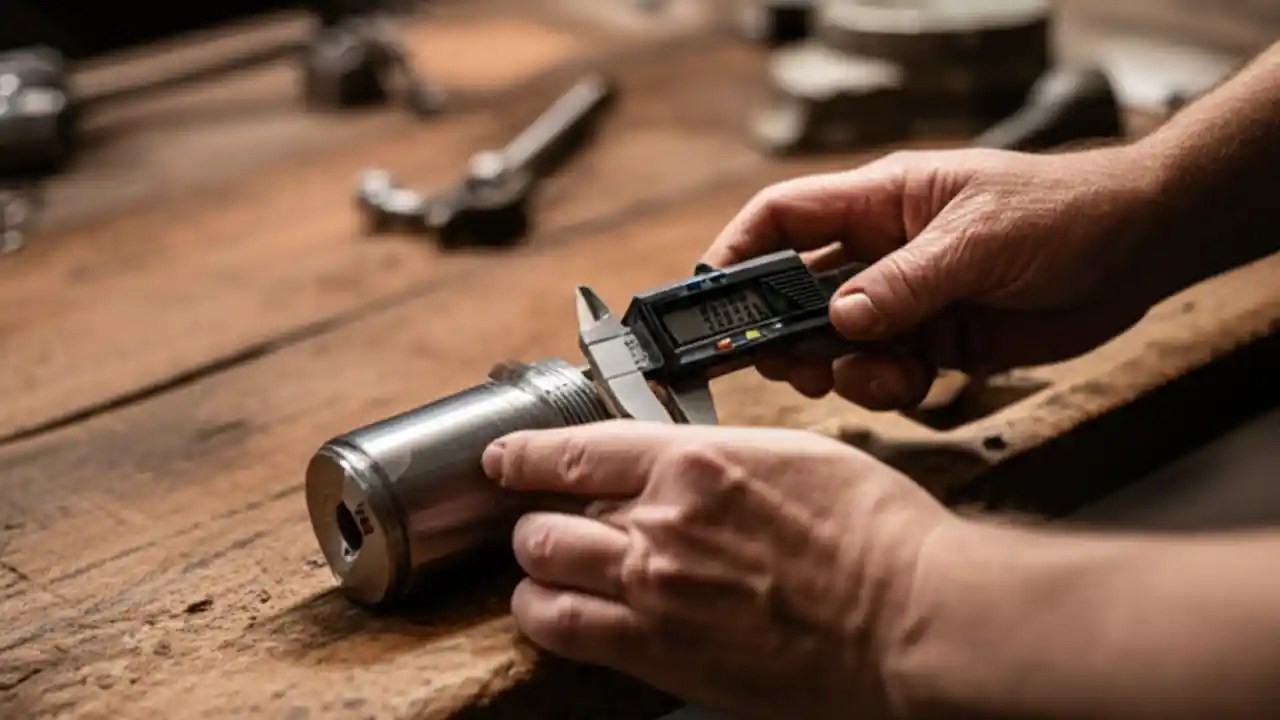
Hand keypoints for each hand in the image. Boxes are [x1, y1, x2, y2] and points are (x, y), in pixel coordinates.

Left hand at [481, 421, 958, 718]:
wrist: (912, 617)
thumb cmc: (875, 533)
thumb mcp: (792, 456)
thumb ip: (715, 458)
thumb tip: (674, 466)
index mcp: (692, 460)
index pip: (571, 451)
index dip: (522, 454)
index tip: (504, 458)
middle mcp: (657, 521)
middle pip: (544, 514)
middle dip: (540, 517)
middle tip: (552, 523)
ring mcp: (650, 589)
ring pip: (539, 568)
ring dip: (537, 566)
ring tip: (552, 569)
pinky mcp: (656, 652)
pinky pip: (560, 629)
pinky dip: (545, 616)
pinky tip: (558, 610)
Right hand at [704, 145, 1170, 409]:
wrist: (1141, 249)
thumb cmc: (1063, 212)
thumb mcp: (979, 239)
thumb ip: (907, 283)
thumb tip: (843, 322)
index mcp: (880, 203)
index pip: (783, 218)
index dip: (737, 252)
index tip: (710, 296)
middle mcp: (882, 252)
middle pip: (799, 293)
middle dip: (787, 333)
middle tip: (791, 366)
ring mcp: (907, 300)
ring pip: (840, 345)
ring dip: (845, 370)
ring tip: (879, 375)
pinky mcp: (936, 343)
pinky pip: (886, 374)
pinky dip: (889, 389)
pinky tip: (918, 382)